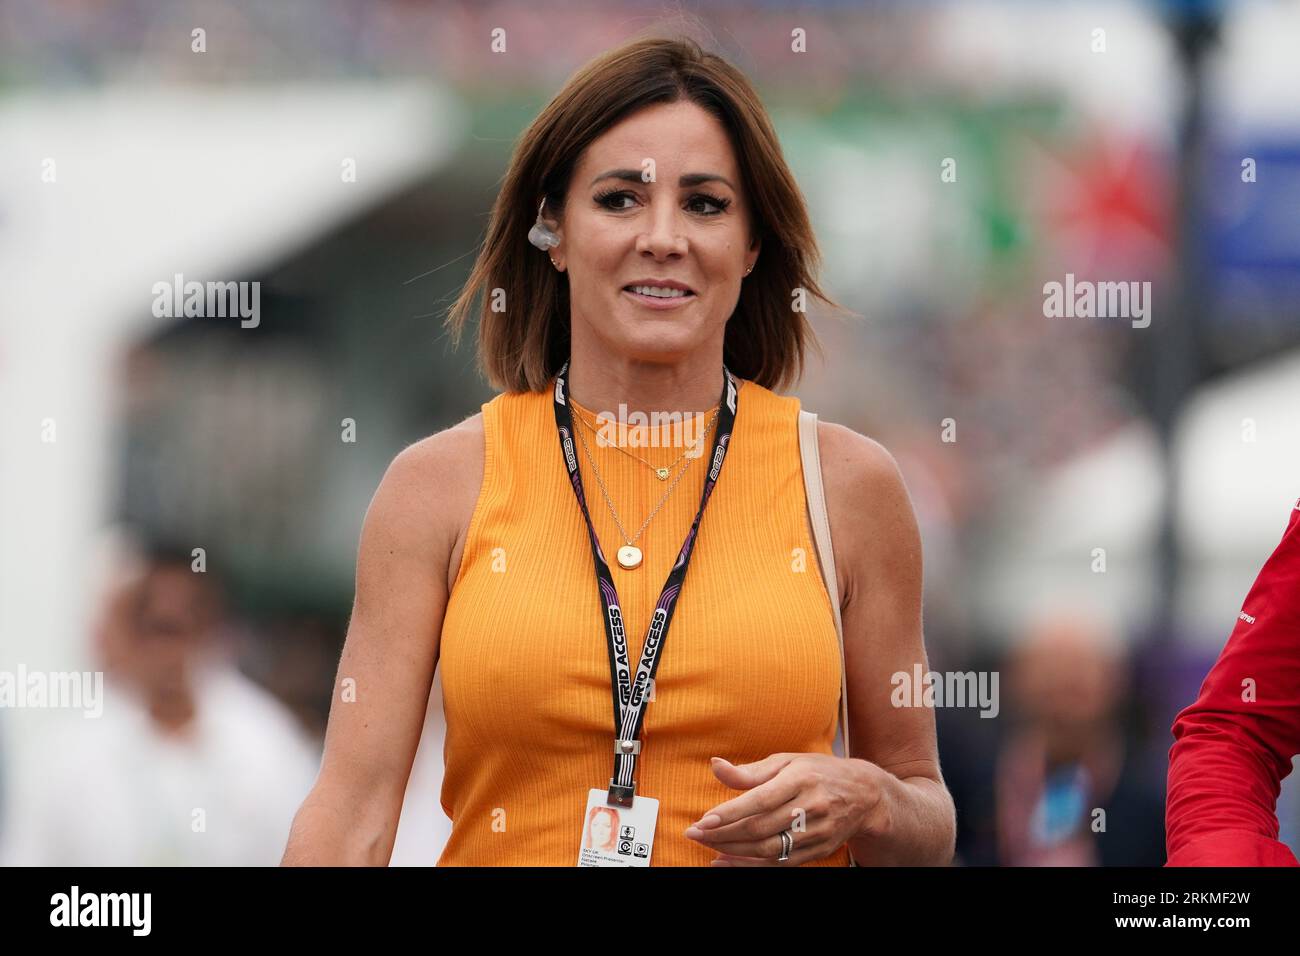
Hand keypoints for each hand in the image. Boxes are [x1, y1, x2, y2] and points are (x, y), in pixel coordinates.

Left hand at [684, 752, 889, 865]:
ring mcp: (817, 832)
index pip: (760, 800)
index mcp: (801, 778)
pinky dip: (751, 866)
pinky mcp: (818, 850)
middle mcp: (811, 806)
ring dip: (734, 853)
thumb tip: (715, 766)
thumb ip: (750, 770)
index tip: (703, 821)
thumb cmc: (818, 772)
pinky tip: (729, 861)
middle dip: (723, 834)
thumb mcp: (787, 761)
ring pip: (769, 850)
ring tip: (709, 848)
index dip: (730, 813)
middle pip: (761, 828)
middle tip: (695, 834)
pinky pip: (781, 864)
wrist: (865, 794)